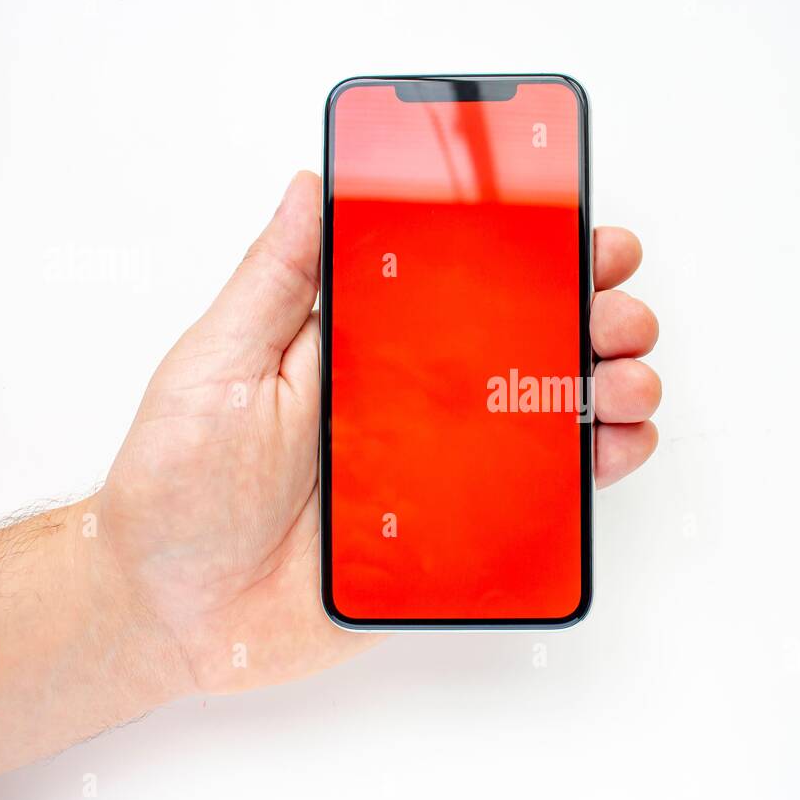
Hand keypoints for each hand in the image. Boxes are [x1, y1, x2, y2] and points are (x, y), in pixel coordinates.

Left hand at [96, 172, 660, 695]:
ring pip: (548, 415)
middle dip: (592, 314)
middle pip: (526, 342)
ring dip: (610, 387)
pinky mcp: (454, 534)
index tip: (578, 226)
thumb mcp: (216, 367)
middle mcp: (414, 399)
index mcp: (364, 346)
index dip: (529, 250)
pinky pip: (539, 499)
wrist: (174, 613)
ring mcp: (441, 467)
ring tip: (625, 381)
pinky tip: (614, 449)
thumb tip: (313, 186)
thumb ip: (275, 283)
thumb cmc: (179, 489)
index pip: (462, 280)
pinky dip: (593, 472)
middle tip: (613, 313)